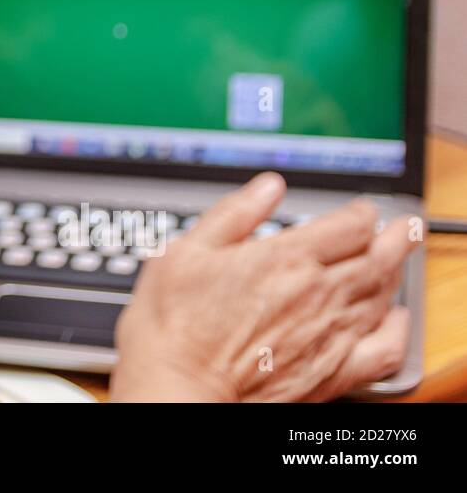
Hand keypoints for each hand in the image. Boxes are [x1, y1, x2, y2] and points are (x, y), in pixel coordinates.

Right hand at [110, 171, 418, 401]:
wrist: (180, 386)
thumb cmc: (174, 325)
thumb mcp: (185, 251)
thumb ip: (234, 214)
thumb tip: (266, 187)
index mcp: (285, 259)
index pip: (348, 227)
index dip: (361, 214)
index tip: (360, 212)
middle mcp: (317, 295)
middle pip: (377, 258)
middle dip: (393, 239)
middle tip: (400, 229)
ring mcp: (329, 335)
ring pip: (383, 296)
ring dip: (394, 273)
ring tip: (394, 261)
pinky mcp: (332, 372)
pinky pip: (384, 349)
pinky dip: (398, 330)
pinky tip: (395, 319)